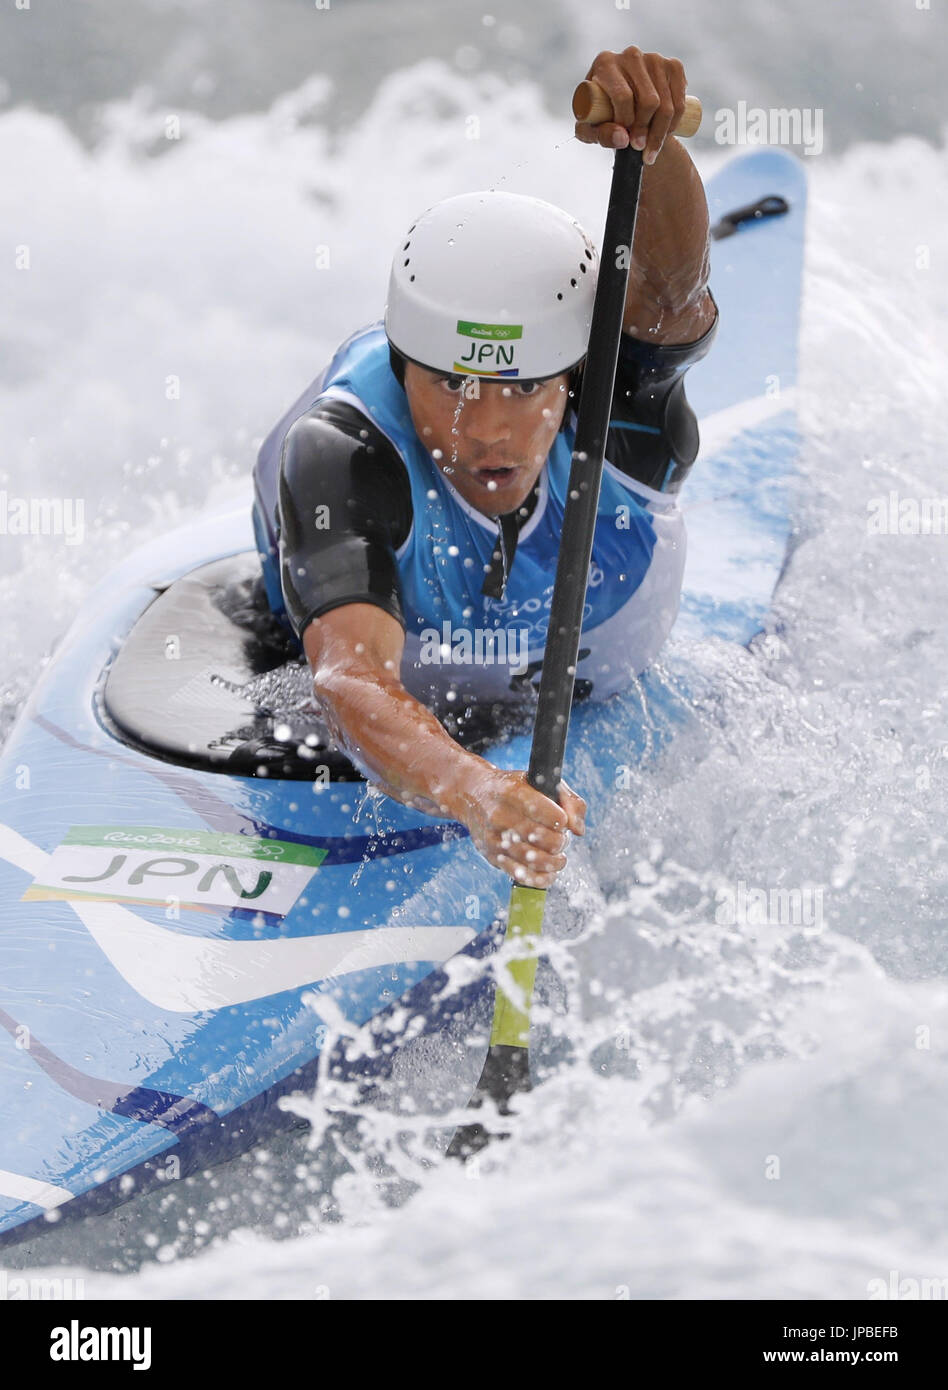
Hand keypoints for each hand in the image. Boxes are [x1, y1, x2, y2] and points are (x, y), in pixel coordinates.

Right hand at [454, 767, 585, 888]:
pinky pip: (522, 876)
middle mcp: (501, 816)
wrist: (472, 795)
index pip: (551, 815)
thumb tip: (577, 831)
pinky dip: (542, 878)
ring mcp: (495, 838)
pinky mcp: (492, 856)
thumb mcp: (542, 781)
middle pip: (545, 840)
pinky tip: (550, 873)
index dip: (562, 821)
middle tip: (559, 837)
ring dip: (555, 861)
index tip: (560, 819)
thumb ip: (570, 801)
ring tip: (558, 856)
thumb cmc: (514, 788)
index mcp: (514, 792)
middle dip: (560, 841)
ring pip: (535, 861)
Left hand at [576, 47, 687, 164]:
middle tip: (639, 148)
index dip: (627, 123)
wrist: (621, 104)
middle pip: (649, 101)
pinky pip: (680, 101)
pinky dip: (675, 123)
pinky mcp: (673, 66)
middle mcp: (631, 55)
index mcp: (605, 63)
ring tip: (651, 148)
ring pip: (666, 105)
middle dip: (646, 131)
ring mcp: (654, 58)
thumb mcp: (591, 130)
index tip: (627, 141)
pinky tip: (665, 133)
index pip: (623, 95)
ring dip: (661, 132)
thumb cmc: (600, 116)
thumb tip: (623, 139)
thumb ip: (601, 135)